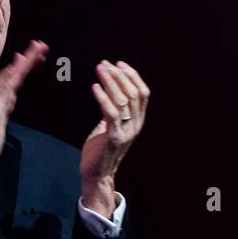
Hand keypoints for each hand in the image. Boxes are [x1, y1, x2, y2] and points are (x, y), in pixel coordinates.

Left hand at [79, 61, 148, 216]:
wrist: (96, 174)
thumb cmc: (100, 149)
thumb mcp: (110, 126)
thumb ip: (113, 111)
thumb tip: (108, 90)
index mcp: (138, 120)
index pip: (143, 92)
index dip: (133, 76)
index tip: (118, 64)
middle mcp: (136, 125)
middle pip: (134, 93)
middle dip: (119, 75)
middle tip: (104, 64)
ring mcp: (126, 132)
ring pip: (123, 100)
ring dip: (111, 82)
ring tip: (99, 70)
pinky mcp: (113, 138)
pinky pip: (111, 113)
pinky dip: (103, 98)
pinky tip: (94, 87)